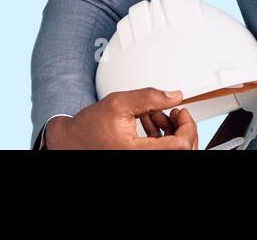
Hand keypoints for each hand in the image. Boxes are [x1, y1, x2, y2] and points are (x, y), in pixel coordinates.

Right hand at [45, 87, 198, 149]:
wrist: (69, 142)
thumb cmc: (87, 127)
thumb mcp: (118, 103)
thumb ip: (149, 97)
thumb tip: (174, 96)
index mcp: (136, 152)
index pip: (180, 146)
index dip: (187, 126)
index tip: (182, 112)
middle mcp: (139, 160)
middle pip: (180, 150)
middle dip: (181, 128)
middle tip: (175, 112)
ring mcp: (139, 160)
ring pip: (171, 151)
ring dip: (170, 132)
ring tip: (156, 114)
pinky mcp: (137, 159)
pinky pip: (159, 152)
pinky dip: (160, 138)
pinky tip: (150, 122)